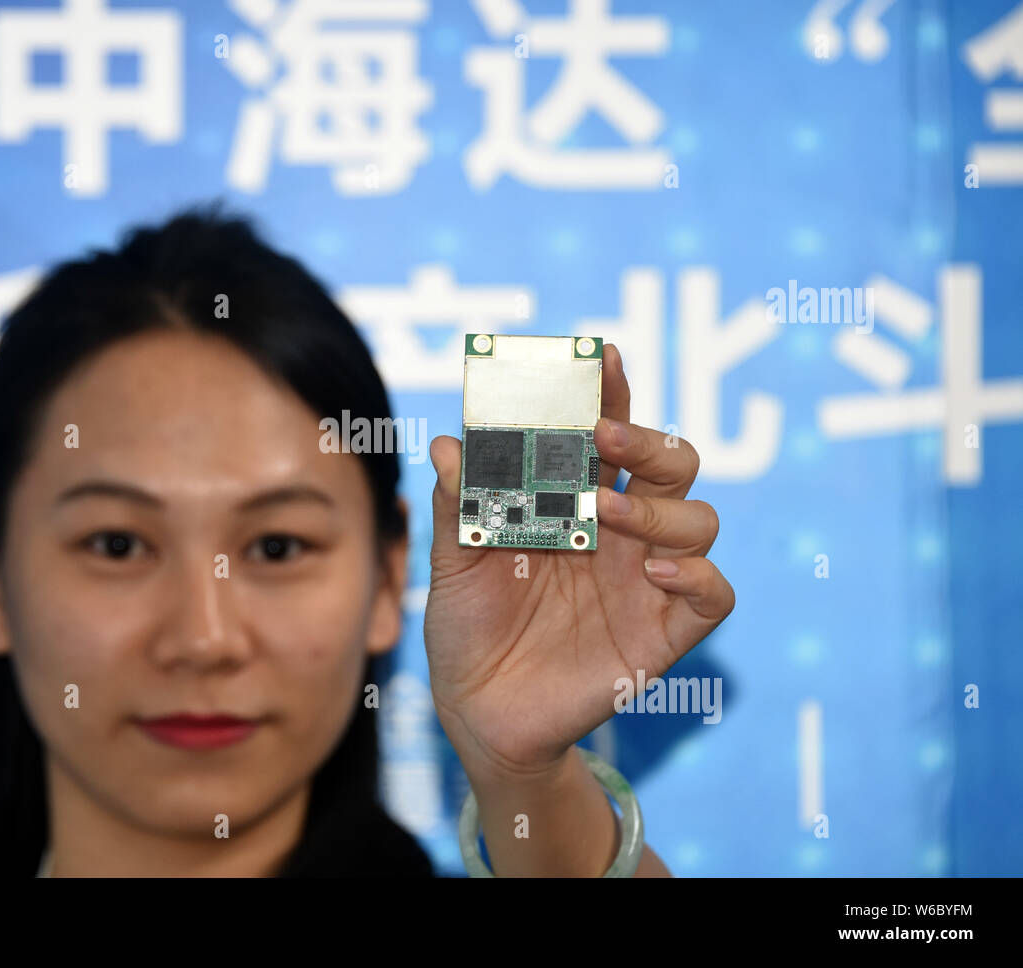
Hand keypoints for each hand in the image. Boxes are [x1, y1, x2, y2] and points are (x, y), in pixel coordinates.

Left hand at [424, 343, 734, 783]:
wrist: (477, 711)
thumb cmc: (468, 626)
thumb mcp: (452, 563)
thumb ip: (457, 506)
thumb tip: (447, 444)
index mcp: (575, 502)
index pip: (607, 436)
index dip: (610, 394)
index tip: (601, 356)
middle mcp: (620, 532)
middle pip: (672, 464)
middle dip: (650, 438)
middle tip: (606, 433)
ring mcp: (646, 581)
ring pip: (700, 519)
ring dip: (663, 507)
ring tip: (608, 513)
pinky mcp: (663, 634)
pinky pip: (713, 595)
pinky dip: (698, 576)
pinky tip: (654, 573)